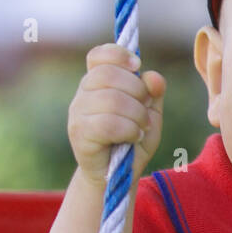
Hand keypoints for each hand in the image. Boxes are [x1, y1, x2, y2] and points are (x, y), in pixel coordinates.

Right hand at [68, 42, 165, 185]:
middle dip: (137, 91)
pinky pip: (108, 123)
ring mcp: (78, 112)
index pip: (98, 55)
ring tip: (141, 128)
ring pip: (111, 99)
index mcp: (98, 82)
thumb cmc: (132, 142)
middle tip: (145, 111)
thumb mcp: (150, 114)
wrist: (117, 177)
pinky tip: (134, 137)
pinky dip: (129, 129)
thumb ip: (153, 93)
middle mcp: (83, 93)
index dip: (118, 55)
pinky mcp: (79, 134)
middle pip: (109, 75)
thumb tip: (153, 77)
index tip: (137, 67)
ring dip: (137, 115)